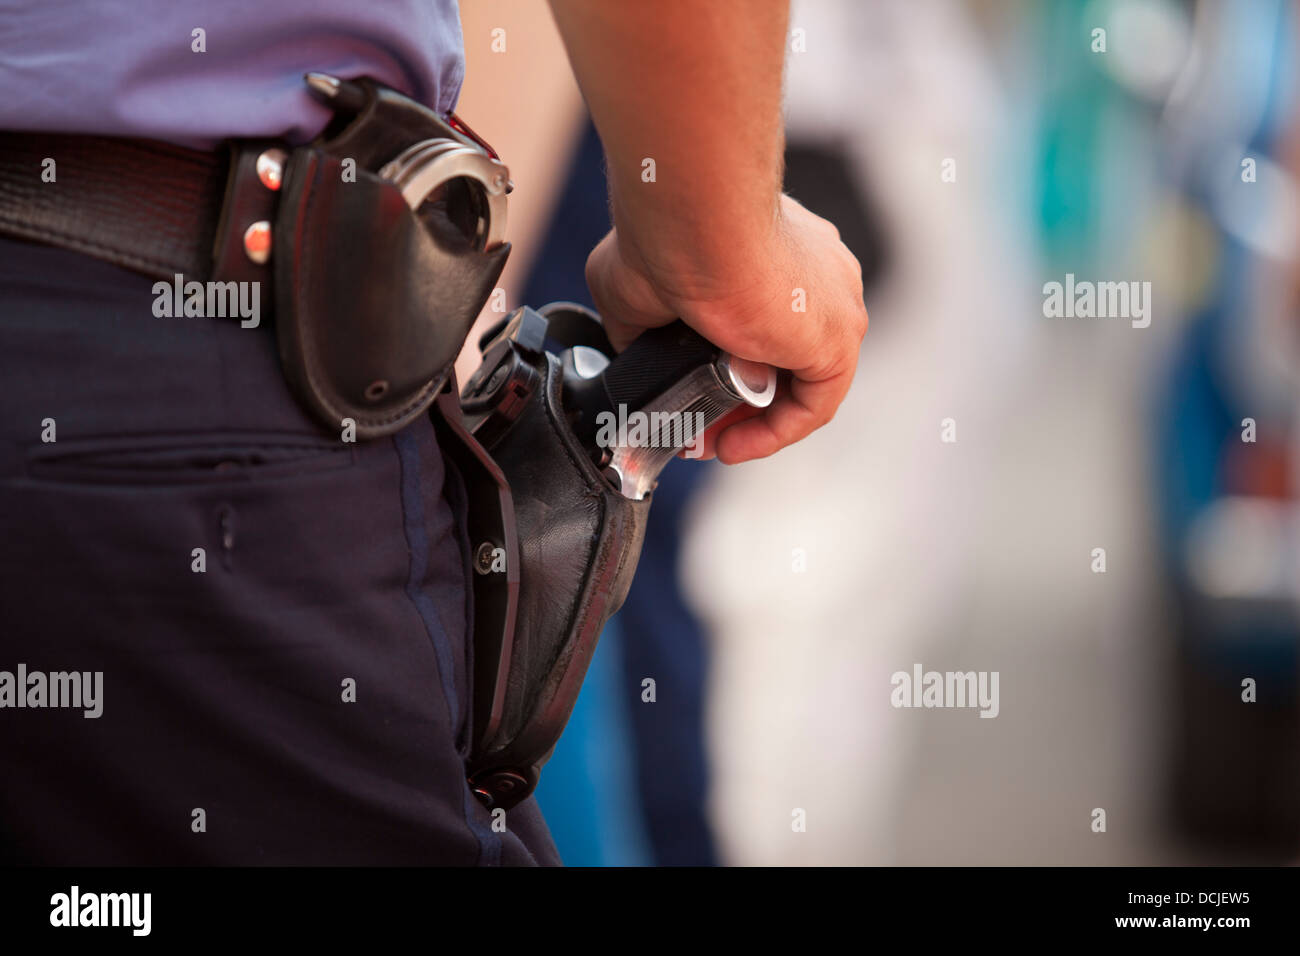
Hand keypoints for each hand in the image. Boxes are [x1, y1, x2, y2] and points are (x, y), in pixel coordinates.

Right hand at [584, 194, 868, 463]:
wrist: (690, 223)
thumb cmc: (661, 235)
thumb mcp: (634, 288)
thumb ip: (642, 321)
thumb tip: (632, 351)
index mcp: (778, 248)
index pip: (765, 321)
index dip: (722, 368)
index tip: (684, 391)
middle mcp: (817, 273)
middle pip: (783, 356)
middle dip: (735, 399)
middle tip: (693, 428)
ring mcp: (834, 305)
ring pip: (798, 381)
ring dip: (750, 420)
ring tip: (706, 443)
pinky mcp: (837, 339)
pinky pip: (813, 405)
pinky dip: (773, 433)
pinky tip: (732, 447)